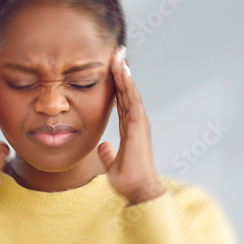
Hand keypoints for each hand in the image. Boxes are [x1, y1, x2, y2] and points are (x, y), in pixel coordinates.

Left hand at [98, 47, 164, 204]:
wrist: (138, 191)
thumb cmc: (128, 180)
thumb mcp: (112, 164)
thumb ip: (108, 154)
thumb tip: (103, 148)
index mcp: (131, 129)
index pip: (123, 101)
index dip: (117, 84)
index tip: (112, 68)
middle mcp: (137, 123)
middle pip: (128, 92)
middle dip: (122, 72)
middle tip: (117, 52)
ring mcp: (140, 124)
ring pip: (131, 93)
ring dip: (124, 74)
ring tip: (119, 55)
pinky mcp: (139, 127)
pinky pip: (133, 102)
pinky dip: (128, 86)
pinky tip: (123, 72)